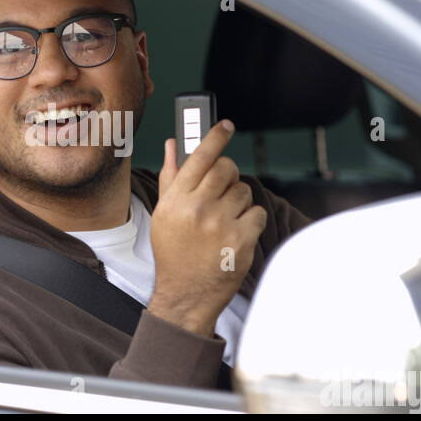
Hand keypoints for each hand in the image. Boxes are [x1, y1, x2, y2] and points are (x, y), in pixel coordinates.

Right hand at [148, 120, 267, 335]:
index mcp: (176, 200)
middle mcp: (197, 209)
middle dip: (229, 175)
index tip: (227, 125)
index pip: (200, 156)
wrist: (185, 294)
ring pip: (244, 191)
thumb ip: (171, 177)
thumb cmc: (174, 252)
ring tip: (224, 221)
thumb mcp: (164, 214)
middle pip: (227, 169)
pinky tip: (235, 234)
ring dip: (238, 202)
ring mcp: (220, 225)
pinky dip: (250, 222)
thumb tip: (175, 144)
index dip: (216, 136)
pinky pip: (256, 213)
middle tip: (223, 188)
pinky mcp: (241, 241)